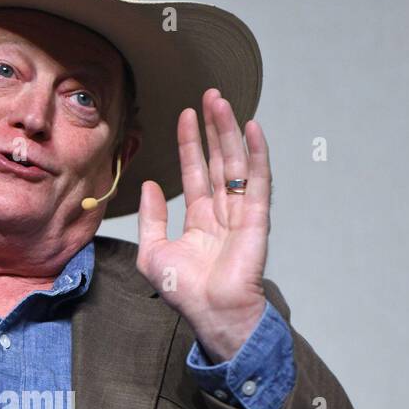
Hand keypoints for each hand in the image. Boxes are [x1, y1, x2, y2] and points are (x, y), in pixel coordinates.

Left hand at [136, 88, 270, 361]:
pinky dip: (256, 153)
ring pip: (235, 163)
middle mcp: (221, 213)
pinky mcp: (256, 217)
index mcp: (199, 221)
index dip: (190, 143)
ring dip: (229, 131)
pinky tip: (252, 129)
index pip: (194, 172)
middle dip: (213, 128)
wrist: (212, 313)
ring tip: (222, 101)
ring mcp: (240, 213)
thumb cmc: (184, 291)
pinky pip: (257, 179)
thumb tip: (150, 186)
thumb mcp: (152, 253)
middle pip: (217, 160)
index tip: (185, 115)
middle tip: (209, 95)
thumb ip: (151, 218)